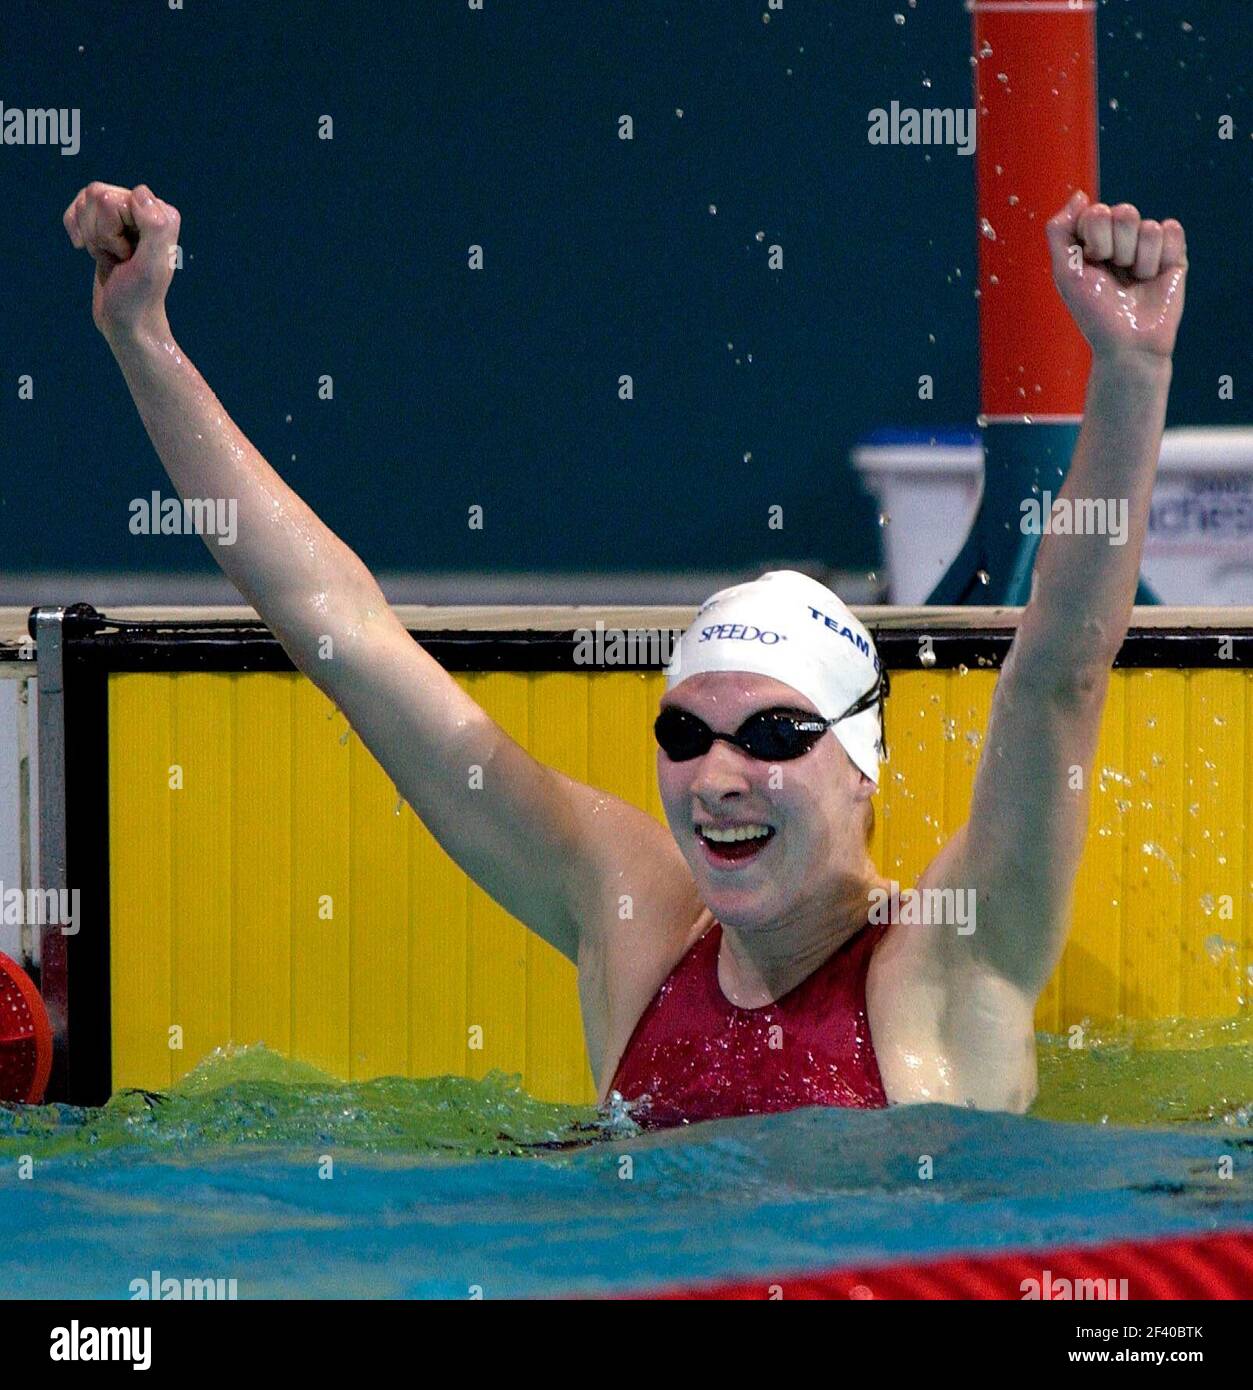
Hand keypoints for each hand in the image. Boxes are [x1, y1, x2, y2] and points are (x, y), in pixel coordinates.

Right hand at [63, 182, 180, 338]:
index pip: (114, 198)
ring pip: (85, 200)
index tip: (128, 256)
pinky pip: (77, 208)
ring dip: (89, 234)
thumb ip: (155, 227)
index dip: (111, 229)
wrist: (127, 322)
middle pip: (97, 195)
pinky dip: (76, 229)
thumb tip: (140, 192)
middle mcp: (147, 210)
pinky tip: (86, 248)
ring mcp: (126, 217)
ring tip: (110, 257)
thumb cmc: (137, 298)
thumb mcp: (150, 267)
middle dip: (99, 232)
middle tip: (119, 258)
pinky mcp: (108, 226)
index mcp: (163, 214)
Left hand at [1046, 190, 1186, 360]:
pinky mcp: (1174, 252)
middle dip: (1116, 249)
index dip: (1094, 240)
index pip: (1095, 212)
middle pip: (1124, 212)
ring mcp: (1147, 243)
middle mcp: (1120, 237)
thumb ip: (1060, 230)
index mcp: (1092, 238)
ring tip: (1134, 280)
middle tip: (1114, 273)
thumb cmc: (1093, 312)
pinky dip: (1161, 258)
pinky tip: (1154, 277)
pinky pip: (1172, 230)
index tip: (1091, 264)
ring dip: (1138, 260)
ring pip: (1148, 226)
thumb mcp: (1065, 273)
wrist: (1128, 343)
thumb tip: (1080, 194)